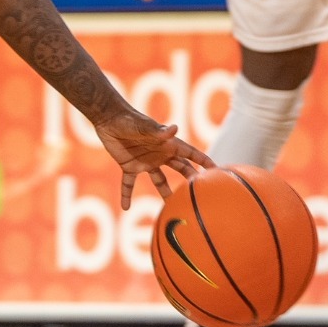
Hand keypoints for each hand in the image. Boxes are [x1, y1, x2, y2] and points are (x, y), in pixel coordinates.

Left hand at [94, 107, 210, 207]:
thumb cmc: (129, 119)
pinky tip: (126, 207)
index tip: (218, 170)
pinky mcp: (129, 166)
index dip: (204, 161)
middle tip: (202, 195)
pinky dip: (127, 195)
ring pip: (160, 181)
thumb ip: (159, 131)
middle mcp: (159, 154)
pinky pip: (129, 184)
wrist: (109, 118)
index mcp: (168, 144)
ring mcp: (145, 161)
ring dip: (165, 193)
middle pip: (180, 169)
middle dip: (191, 179)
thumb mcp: (145, 127)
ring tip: (172, 208)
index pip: (191, 154)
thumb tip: (175, 129)